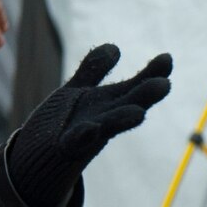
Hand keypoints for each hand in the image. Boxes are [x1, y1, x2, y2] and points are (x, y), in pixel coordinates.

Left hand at [0, 44, 172, 206]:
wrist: (38, 158)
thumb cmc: (62, 124)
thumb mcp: (76, 91)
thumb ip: (92, 71)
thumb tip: (114, 48)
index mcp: (108, 104)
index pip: (134, 87)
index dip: (151, 73)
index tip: (168, 58)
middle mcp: (104, 119)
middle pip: (128, 105)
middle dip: (145, 95)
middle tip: (165, 84)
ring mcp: (87, 134)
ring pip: (109, 125)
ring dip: (122, 119)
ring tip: (139, 112)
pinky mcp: (66, 146)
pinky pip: (77, 140)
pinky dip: (85, 134)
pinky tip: (92, 128)